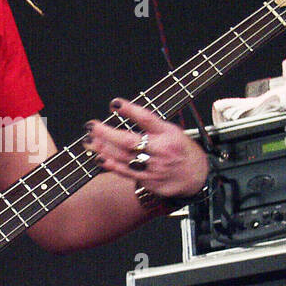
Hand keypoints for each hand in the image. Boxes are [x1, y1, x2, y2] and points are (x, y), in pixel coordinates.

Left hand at [83, 98, 209, 200]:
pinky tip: (99, 157)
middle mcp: (161, 151)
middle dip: (107, 133)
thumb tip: (121, 111)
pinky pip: (126, 173)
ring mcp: (154, 168)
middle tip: (92, 126)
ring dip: (104, 149)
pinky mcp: (149, 181)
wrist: (196, 176)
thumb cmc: (179, 149)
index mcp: (168, 134)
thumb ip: (149, 124)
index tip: (115, 103)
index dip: (130, 110)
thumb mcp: (170, 130)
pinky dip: (111, 165)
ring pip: (124, 158)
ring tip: (90, 140)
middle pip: (130, 141)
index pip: (147, 119)